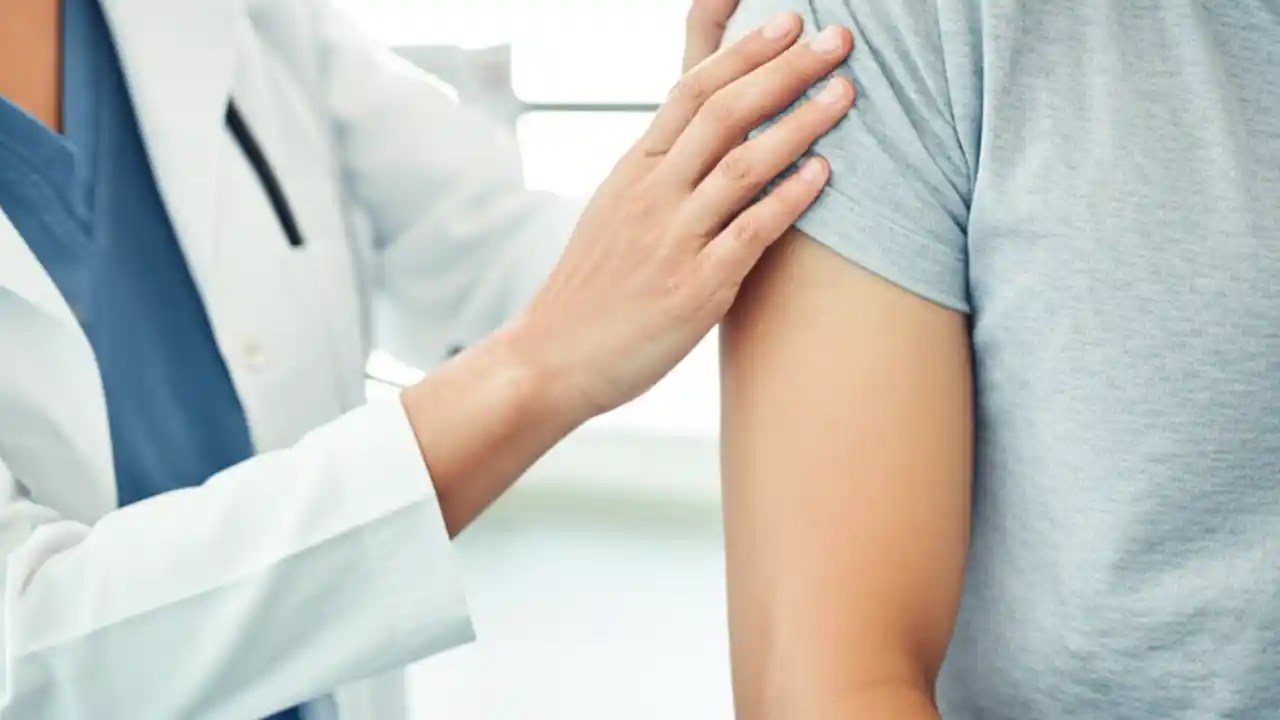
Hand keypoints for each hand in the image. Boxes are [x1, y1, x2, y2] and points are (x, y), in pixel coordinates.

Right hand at [502, 14, 855, 418]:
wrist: (550, 359)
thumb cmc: (591, 290)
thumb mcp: (614, 213)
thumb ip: (659, 173)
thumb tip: (704, 139)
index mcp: (633, 171)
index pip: (691, 91)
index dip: (744, 52)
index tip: (790, 23)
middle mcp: (651, 195)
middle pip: (723, 113)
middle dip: (785, 70)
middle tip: (837, 40)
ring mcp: (672, 240)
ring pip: (742, 165)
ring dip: (799, 124)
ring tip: (845, 93)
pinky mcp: (694, 289)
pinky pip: (749, 233)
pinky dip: (788, 199)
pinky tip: (824, 174)